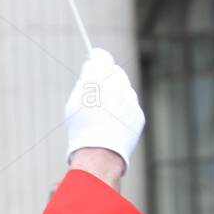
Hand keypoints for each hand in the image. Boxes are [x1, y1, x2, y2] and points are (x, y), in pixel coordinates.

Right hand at [65, 48, 144, 172]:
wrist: (99, 155)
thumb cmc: (82, 130)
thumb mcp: (74, 103)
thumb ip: (84, 81)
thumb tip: (91, 67)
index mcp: (97, 81)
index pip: (102, 58)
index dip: (98, 58)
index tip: (95, 58)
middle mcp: (116, 87)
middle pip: (115, 72)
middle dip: (108, 76)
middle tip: (100, 87)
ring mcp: (130, 101)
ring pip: (125, 89)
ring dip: (118, 93)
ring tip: (106, 112)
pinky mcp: (138, 114)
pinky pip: (132, 105)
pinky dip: (124, 109)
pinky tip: (115, 122)